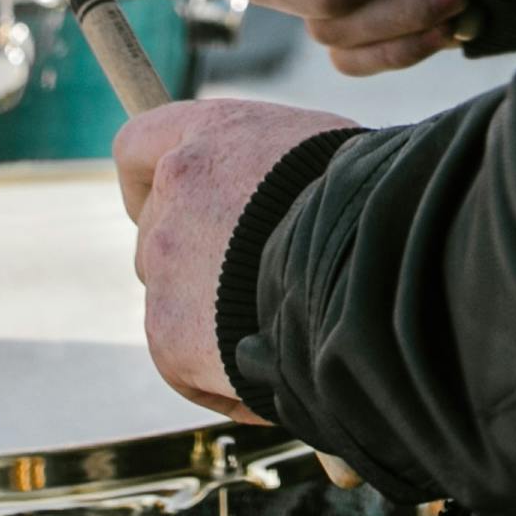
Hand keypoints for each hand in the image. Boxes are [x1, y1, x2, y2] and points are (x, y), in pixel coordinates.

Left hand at [117, 94, 357, 418]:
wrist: (377, 273)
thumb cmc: (373, 206)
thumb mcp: (322, 159)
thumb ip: (269, 171)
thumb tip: (267, 195)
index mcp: (209, 140)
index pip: (138, 147)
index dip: (149, 181)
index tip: (175, 204)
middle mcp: (173, 197)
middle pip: (157, 234)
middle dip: (196, 259)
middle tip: (258, 281)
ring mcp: (165, 269)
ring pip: (173, 301)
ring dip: (213, 318)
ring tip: (285, 330)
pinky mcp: (170, 338)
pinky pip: (186, 365)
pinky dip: (222, 376)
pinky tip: (278, 371)